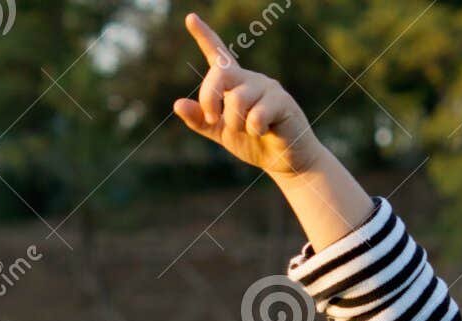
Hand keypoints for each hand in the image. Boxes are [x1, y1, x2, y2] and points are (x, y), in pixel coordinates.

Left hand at [172, 13, 324, 179]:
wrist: (283, 161)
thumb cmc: (253, 143)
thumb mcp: (220, 132)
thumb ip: (200, 120)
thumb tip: (177, 104)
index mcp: (234, 84)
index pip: (218, 55)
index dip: (204, 36)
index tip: (190, 18)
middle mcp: (250, 79)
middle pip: (219, 74)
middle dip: (209, 99)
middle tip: (212, 119)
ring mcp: (267, 87)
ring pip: (236, 100)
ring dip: (235, 123)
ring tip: (249, 130)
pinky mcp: (282, 101)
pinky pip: (256, 115)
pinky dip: (253, 130)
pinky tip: (265, 132)